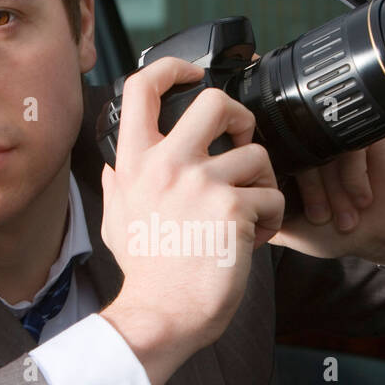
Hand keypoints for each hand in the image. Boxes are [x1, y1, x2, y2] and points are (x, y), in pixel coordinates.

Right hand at [99, 57, 283, 384]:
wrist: (161, 315)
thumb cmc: (145, 275)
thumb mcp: (115, 223)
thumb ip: (118, 187)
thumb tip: (112, 166)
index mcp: (135, 162)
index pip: (142, 87)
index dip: (172, 68)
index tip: (192, 76)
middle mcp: (166, 164)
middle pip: (215, 102)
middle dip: (241, 118)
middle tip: (245, 144)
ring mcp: (200, 184)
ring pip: (257, 156)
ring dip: (263, 186)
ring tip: (252, 215)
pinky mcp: (232, 208)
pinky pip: (272, 197)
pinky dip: (273, 219)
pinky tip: (257, 238)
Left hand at [268, 130, 384, 267]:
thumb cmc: (339, 231)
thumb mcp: (289, 228)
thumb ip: (256, 215)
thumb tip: (224, 211)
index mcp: (292, 156)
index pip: (269, 153)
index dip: (278, 183)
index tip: (291, 213)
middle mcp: (315, 142)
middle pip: (296, 148)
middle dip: (309, 191)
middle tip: (320, 218)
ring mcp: (343, 134)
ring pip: (324, 146)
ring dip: (333, 188)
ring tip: (343, 217)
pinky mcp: (372, 134)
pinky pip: (354, 142)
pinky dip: (355, 175)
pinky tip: (362, 198)